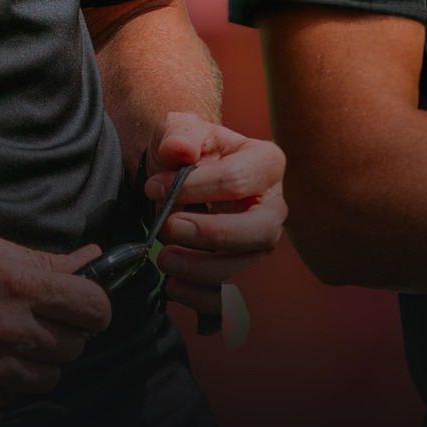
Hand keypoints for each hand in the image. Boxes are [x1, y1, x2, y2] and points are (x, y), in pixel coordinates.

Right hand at [0, 230, 111, 412]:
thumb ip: (44, 260)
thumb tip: (93, 257)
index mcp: (19, 285)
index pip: (94, 308)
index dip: (96, 306)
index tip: (86, 305)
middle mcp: (10, 331)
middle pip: (75, 345)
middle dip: (66, 331)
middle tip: (41, 317)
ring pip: (49, 377)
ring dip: (40, 359)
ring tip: (13, 337)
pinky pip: (13, 396)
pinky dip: (8, 381)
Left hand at [144, 112, 286, 321]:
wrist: (175, 176)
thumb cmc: (185, 151)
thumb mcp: (178, 129)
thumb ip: (178, 134)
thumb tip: (181, 151)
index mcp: (266, 163)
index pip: (240, 180)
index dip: (196, 187)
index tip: (153, 187)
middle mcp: (272, 206)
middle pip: (260, 230)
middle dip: (212, 234)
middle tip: (168, 226)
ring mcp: (259, 242)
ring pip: (245, 264)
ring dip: (201, 267)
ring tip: (164, 258)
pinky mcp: (240, 270)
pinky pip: (232, 297)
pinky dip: (202, 297)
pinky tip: (174, 286)